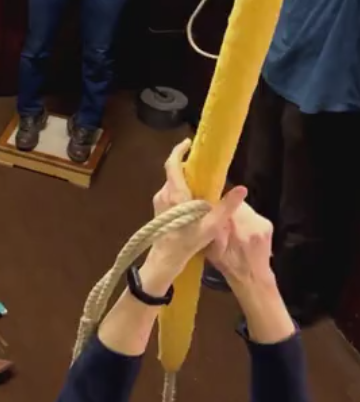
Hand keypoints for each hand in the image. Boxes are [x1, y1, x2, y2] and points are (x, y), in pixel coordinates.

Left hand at [144, 139, 248, 273]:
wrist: (166, 258)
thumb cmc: (187, 242)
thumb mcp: (211, 226)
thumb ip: (226, 206)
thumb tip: (242, 189)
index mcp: (174, 193)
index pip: (172, 164)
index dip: (178, 151)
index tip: (188, 143)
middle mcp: (164, 193)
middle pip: (174, 172)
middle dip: (188, 167)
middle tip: (205, 167)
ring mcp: (159, 200)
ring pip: (173, 183)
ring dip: (186, 180)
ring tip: (203, 185)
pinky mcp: (159, 208)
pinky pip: (171, 193)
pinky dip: (182, 190)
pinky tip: (195, 201)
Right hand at [207, 202, 275, 290]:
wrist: (253, 277)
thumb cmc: (228, 265)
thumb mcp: (211, 250)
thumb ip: (210, 230)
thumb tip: (206, 212)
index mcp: (235, 230)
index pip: (225, 204)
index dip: (217, 205)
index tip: (212, 210)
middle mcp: (251, 224)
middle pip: (236, 203)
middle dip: (227, 208)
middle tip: (222, 220)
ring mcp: (262, 224)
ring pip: (244, 207)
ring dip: (236, 213)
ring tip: (232, 226)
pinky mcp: (268, 224)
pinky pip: (252, 213)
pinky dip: (246, 218)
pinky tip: (243, 230)